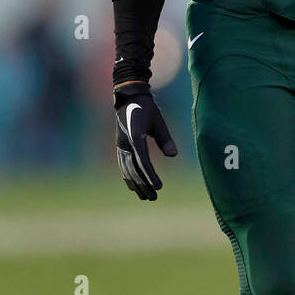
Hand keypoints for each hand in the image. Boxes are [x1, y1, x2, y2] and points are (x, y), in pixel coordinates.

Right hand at [114, 82, 176, 199]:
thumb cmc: (146, 107)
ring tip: (146, 197)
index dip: (150, 175)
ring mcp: (121, 145)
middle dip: (144, 184)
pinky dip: (128, 177)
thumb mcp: (158, 120)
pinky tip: (134, 187)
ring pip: (127, 170)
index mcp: (134, 135)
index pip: (142, 160)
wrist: (129, 97)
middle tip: (154, 198)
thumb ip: (165, 138)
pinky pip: (123, 165)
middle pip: (133, 169)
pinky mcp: (121, 146)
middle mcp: (124, 143)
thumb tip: (173, 155)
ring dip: (136, 184)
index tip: (158, 187)